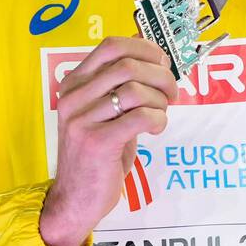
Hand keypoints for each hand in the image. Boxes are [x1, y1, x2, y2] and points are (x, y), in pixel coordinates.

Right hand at [39, 34, 178, 245]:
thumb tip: (156, 57)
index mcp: (74, 84)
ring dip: (159, 100)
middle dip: (160, 76)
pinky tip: (155, 128)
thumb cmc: (97, 156)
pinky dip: (157, 119)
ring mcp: (81, 120)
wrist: (75, 200)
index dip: (144, 48)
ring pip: (134, 89)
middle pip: (127, 64)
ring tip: (161, 114)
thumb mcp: (104, 114)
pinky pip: (140, 116)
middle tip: (171, 93)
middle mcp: (74, 97)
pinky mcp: (96, 142)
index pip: (111, 45)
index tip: (162, 63)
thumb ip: (121, 87)